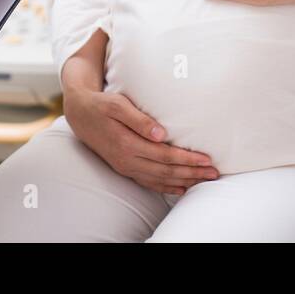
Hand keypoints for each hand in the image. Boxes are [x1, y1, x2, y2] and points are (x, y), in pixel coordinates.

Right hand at [63, 85, 218, 194]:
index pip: (164, 155)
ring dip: (183, 181)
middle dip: (192, 173)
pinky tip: (180, 188)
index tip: (207, 159)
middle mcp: (127, 159)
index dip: (187, 159)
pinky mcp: (124, 167)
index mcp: (127, 144)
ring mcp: (125, 166)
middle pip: (166, 170)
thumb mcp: (118, 105)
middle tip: (214, 173)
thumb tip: (161, 133)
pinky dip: (166, 187)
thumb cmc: (102, 105)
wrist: (80, 114)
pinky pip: (148, 182)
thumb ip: (139, 120)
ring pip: (159, 179)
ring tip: (204, 180)